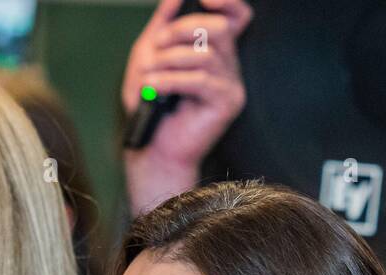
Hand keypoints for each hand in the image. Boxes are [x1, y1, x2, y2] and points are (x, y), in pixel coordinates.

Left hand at [122, 0, 252, 213]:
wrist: (154, 149)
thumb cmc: (154, 106)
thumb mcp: (148, 57)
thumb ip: (161, 25)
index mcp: (215, 50)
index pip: (236, 16)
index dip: (227, 2)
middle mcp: (228, 64)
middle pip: (219, 28)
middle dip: (182, 30)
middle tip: (158, 45)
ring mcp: (231, 84)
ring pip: (206, 54)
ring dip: (169, 60)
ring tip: (149, 75)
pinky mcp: (228, 103)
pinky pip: (201, 79)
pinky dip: (172, 79)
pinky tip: (155, 88)